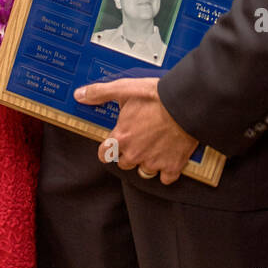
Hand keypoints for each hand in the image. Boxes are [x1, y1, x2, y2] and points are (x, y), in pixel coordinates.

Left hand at [75, 77, 197, 185]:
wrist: (186, 104)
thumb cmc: (157, 97)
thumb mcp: (125, 88)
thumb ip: (101, 93)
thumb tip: (81, 95)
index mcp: (121, 138)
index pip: (104, 153)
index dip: (107, 149)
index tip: (112, 145)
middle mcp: (135, 153)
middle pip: (124, 163)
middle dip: (128, 155)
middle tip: (137, 141)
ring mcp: (153, 162)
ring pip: (144, 172)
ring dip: (146, 163)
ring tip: (152, 150)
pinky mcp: (172, 166)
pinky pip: (165, 178)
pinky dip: (166, 171)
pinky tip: (168, 160)